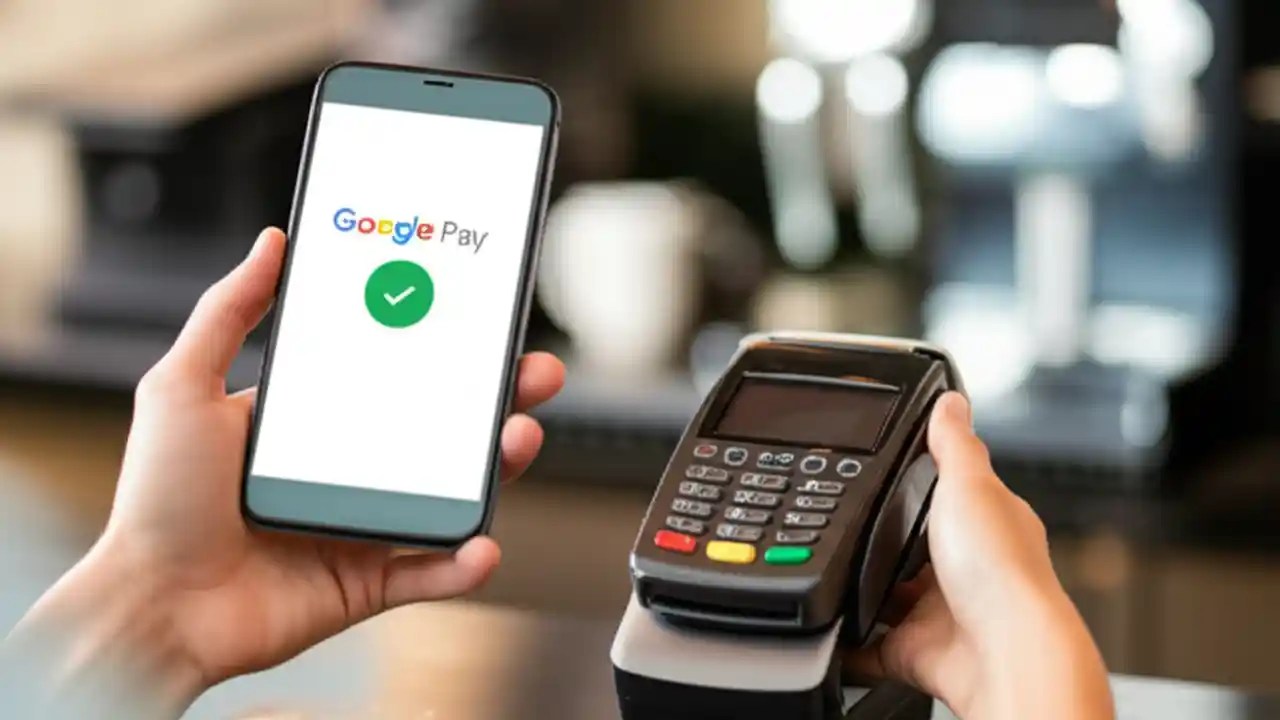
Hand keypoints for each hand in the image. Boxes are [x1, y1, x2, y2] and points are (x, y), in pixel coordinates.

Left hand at [9, 228, 565, 714]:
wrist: (151, 608)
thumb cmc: (156, 502)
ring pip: (450, 491)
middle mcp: (346, 469)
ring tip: (516, 439)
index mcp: (312, 422)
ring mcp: (363, 524)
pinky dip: (464, 562)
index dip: (441, 347)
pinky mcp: (369, 583)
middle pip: (440, 427)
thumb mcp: (182, 387)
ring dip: (495, 466)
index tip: (479, 318)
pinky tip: (482, 543)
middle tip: (532, 373)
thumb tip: (272, 243)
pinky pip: (432, 571)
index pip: (392, 373)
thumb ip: (227, 313)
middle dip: (495, 398)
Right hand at [845, 393, 1113, 719]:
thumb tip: (952, 401)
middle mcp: (968, 572)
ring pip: (889, 599)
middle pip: (915, 550)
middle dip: (882, 544)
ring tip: (833, 573)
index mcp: (988, 527)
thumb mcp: (971, 485)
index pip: (953, 498)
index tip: (889, 476)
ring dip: (861, 592)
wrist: (1003, 654)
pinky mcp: (917, 651)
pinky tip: (830, 629)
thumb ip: (955, 445)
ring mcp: (942, 614)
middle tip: (847, 525)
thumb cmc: (1002, 572)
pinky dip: (848, 643)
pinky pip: (871, 647)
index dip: (923, 487)